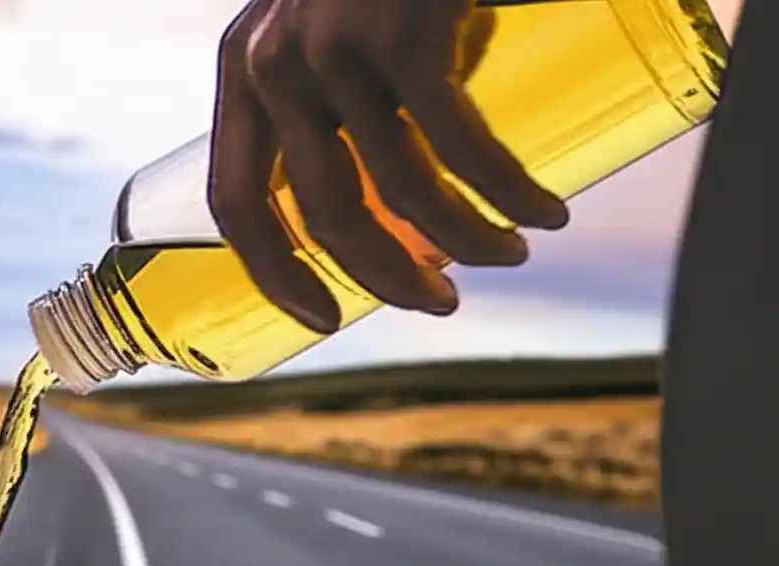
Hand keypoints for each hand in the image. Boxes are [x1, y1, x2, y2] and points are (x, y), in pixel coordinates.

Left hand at [208, 0, 569, 332]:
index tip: (326, 322)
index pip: (234, 203)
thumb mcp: (327, 29)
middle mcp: (276, 64)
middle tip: (445, 302)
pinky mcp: (406, 33)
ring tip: (512, 253)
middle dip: (392, 280)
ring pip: (404, 192)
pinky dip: (509, 194)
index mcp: (245, 73)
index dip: (273, 276)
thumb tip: (384, 204)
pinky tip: (544, 215)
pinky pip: (463, 149)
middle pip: (328, 216)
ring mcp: (338, 48)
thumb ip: (331, 98)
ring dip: (467, 242)